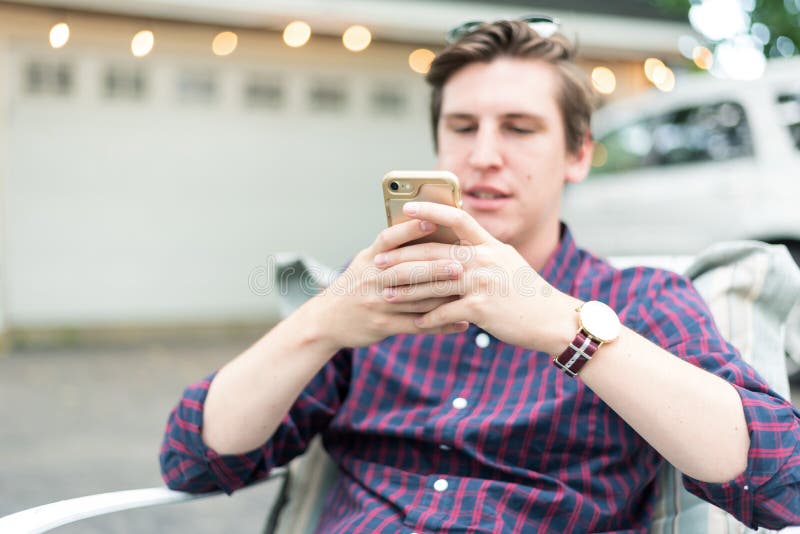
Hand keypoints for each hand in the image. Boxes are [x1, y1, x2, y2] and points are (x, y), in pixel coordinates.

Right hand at [312, 218, 469, 349]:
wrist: (327, 320)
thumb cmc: (355, 285)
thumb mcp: (364, 262)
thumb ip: (390, 250)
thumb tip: (426, 228)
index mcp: (368, 259)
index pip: (388, 239)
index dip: (409, 230)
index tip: (432, 221)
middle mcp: (371, 279)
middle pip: (406, 270)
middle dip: (434, 267)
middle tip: (460, 264)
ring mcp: (377, 304)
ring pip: (415, 299)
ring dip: (443, 296)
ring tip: (468, 291)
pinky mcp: (383, 325)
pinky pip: (417, 325)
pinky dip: (441, 324)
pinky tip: (461, 322)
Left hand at [373, 202, 579, 353]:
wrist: (553, 321)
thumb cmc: (527, 293)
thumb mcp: (507, 263)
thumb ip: (482, 252)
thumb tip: (455, 244)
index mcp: (491, 245)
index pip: (457, 217)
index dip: (430, 209)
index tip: (405, 208)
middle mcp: (486, 259)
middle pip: (434, 254)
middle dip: (402, 258)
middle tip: (378, 261)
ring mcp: (483, 283)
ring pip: (433, 283)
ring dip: (406, 290)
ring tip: (386, 294)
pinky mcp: (481, 309)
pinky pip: (445, 312)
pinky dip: (427, 319)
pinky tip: (414, 322)